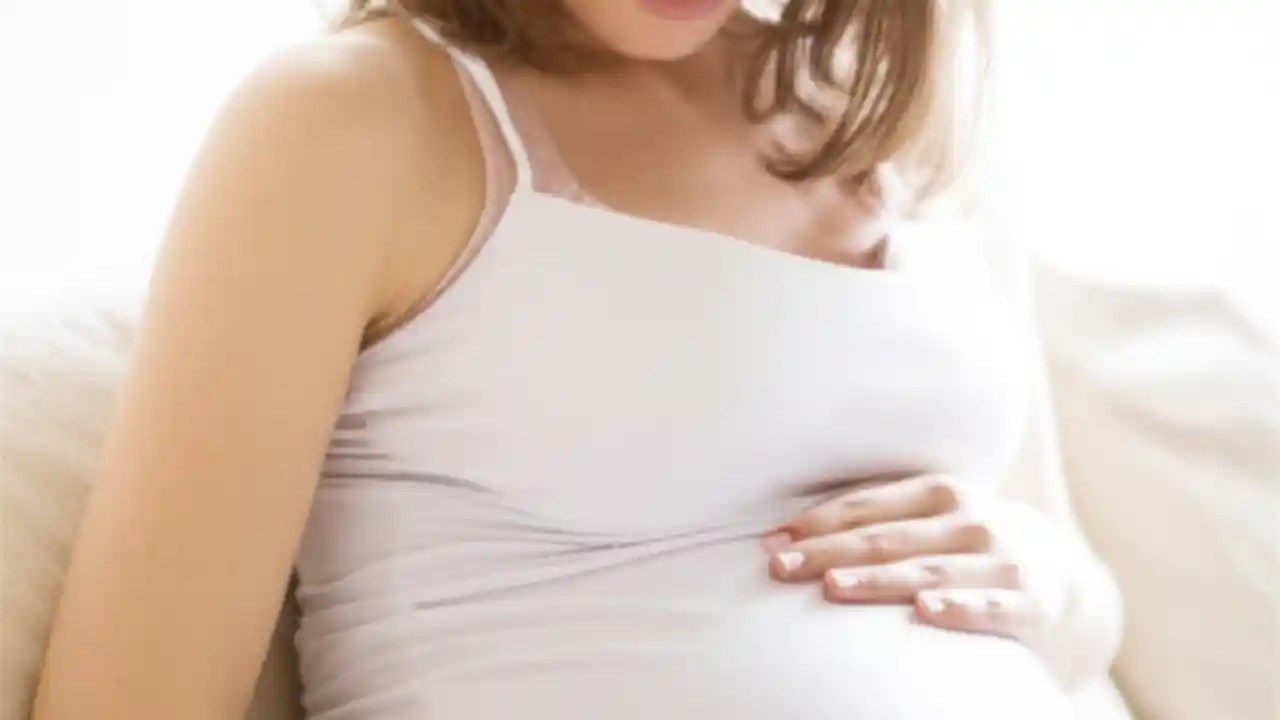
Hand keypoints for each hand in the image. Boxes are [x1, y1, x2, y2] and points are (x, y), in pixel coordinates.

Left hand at [763, 474, 1069, 647]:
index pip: (867, 506)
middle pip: (886, 538)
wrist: (1068, 580)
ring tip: (832, 586)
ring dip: (878, 579)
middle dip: (828, 551)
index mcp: (941, 492)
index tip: (772, 540)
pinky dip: (958, 606)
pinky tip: (926, 611)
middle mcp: (971, 519)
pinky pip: (989, 606)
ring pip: (928, 570)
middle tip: (779, 565)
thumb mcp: (936, 520)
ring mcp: (1001, 559)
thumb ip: (879, 521)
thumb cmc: (973, 548)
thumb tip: (786, 534)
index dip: (817, 522)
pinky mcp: (1030, 602)